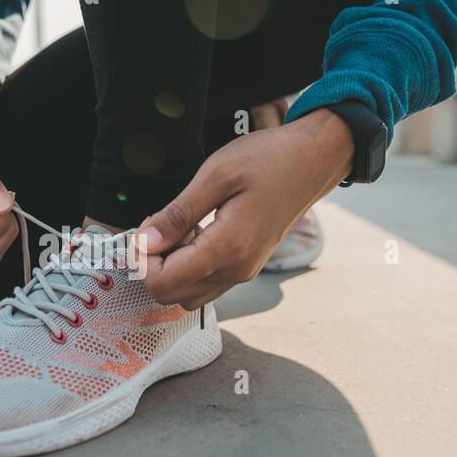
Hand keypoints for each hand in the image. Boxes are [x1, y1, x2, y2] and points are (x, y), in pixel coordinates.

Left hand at [135, 107, 353, 309]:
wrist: (314, 160)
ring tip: (177, 230)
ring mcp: (244, 272)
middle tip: (157, 228)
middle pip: (172, 296)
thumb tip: (144, 243)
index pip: (164, 283)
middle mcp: (236, 270)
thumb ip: (177, 215)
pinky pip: (207, 283)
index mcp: (227, 248)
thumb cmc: (269, 160)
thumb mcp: (215, 175)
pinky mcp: (247, 266)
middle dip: (154, 268)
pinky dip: (191, 268)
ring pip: (189, 295)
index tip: (144, 230)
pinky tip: (194, 233)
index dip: (142, 261)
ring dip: (172, 271)